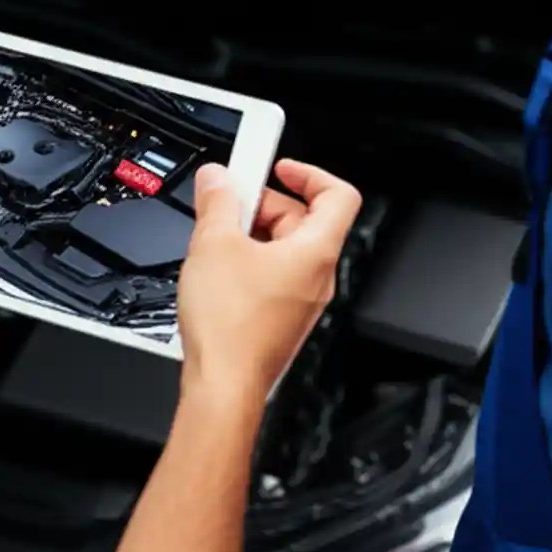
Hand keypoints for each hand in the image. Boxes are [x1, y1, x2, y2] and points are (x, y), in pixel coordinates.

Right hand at [178, 159, 360, 406]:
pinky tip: (215, 269)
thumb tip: (218, 179)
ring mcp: (300, 301)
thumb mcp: (213, 244)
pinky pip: (272, 276)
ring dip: (251, 235)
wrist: (223, 385)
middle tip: (228, 203)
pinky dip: (247, 263)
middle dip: (264, 205)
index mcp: (315, 252)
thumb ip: (217, 202)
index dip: (310, 173)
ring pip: (283, 250)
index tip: (279, 167)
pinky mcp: (280, 319)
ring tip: (214, 238)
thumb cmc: (231, 327)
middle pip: (303, 221)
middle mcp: (316, 278)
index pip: (338, 195)